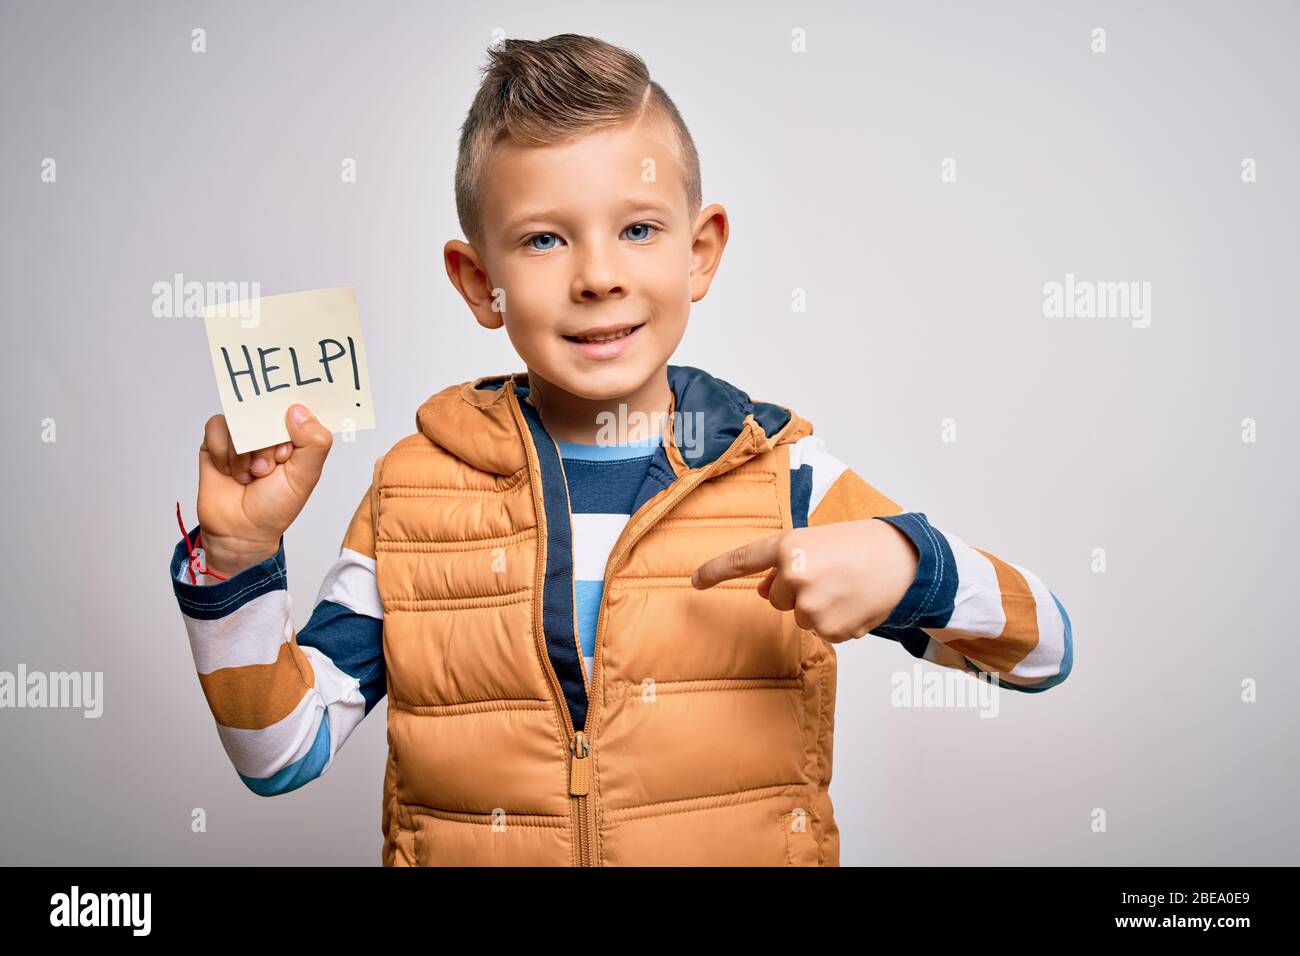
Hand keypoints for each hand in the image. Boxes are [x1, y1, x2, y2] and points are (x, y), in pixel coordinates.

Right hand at [195, 405, 332, 576]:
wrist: (240, 530)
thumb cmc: (276, 505)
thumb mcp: (305, 475)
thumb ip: (313, 442)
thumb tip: (298, 410)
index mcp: (296, 435)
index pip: (297, 406)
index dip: (292, 425)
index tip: (288, 452)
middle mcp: (269, 430)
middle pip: (266, 411)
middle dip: (267, 446)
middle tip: (267, 470)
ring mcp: (243, 432)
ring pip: (241, 420)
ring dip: (244, 454)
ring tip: (250, 476)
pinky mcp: (217, 438)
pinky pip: (217, 426)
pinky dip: (223, 453)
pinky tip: (230, 472)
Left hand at [690, 519, 919, 642]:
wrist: (904, 560)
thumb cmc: (860, 545)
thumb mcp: (817, 543)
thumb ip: (783, 564)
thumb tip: (761, 590)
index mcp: (788, 546)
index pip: (741, 560)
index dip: (715, 571)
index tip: (694, 581)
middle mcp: (794, 576)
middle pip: (775, 597)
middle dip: (796, 589)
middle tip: (830, 573)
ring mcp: (810, 606)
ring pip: (799, 616)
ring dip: (818, 606)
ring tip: (846, 586)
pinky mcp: (829, 630)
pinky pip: (821, 631)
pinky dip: (836, 622)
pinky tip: (854, 603)